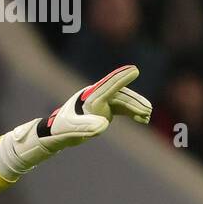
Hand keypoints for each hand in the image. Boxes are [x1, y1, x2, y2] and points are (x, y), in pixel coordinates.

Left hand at [0, 66, 151, 178]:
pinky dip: (132, 112)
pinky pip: (122, 108)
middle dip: (134, 102)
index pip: (108, 86)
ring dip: (135, 108)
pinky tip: (142, 119)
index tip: (134, 69)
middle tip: (146, 110)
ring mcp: (102, 101)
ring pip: (123, 101)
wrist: (56, 133)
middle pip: (120, 95)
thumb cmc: (61, 130)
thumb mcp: (72, 130)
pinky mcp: (105, 109)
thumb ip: (86, 127)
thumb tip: (103, 126)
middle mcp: (97, 95)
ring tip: (146, 116)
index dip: (121, 78)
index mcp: (89, 96)